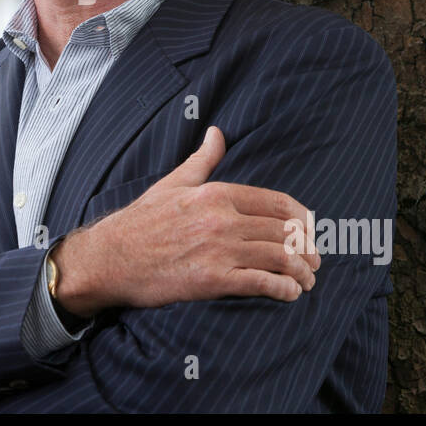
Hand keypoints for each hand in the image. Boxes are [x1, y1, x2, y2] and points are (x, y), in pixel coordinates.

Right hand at [52, 126, 320, 316]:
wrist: (110, 257)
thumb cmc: (141, 221)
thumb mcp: (174, 183)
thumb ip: (202, 160)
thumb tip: (216, 132)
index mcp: (217, 193)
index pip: (278, 202)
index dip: (303, 219)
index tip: (310, 231)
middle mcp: (222, 219)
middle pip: (284, 231)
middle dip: (307, 248)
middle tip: (315, 262)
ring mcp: (218, 249)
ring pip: (279, 257)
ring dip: (302, 271)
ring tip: (306, 281)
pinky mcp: (212, 279)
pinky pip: (261, 283)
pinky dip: (283, 289)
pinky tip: (290, 293)